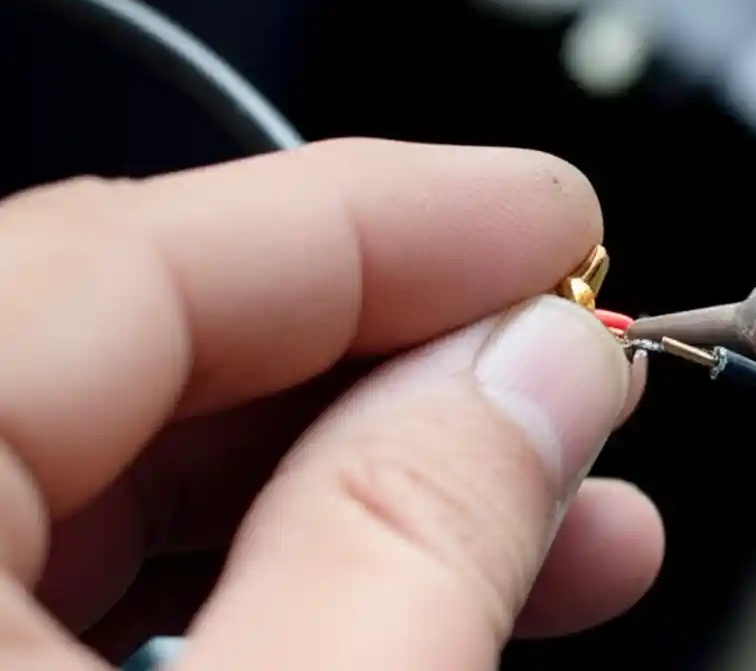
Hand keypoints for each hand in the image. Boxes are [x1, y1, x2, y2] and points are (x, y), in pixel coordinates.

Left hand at [0, 139, 660, 667]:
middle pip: (144, 360)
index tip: (554, 226)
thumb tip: (533, 372)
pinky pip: (117, 592)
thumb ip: (403, 534)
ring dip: (377, 489)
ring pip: (142, 485)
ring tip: (568, 528)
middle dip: (404, 366)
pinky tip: (441, 599)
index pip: (128, 259)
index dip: (383, 223)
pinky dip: (294, 583)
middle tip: (572, 377)